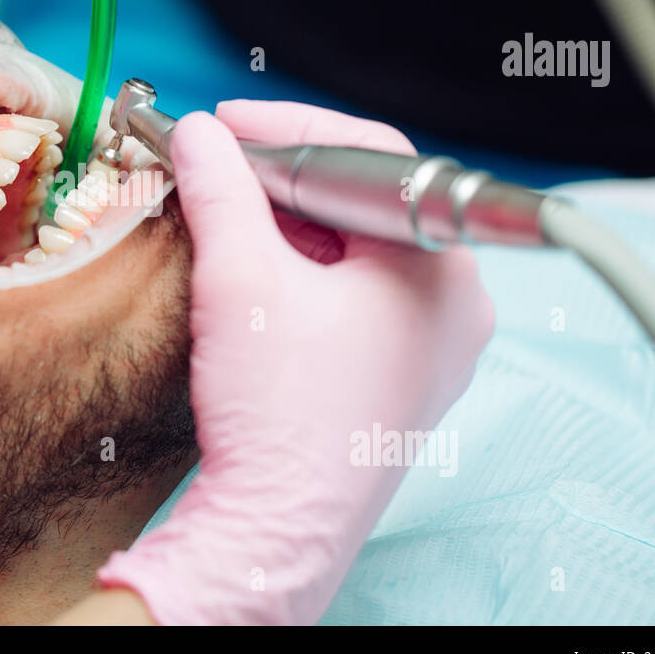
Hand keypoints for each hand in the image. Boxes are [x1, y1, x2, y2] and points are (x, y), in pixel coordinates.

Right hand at [96, 100, 495, 624]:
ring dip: (296, 225)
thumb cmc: (278, 416)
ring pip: (365, 248)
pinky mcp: (408, 375)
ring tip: (232, 220)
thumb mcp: (240, 279)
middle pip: (369, 200)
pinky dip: (314, 272)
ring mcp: (437, 344)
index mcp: (440, 266)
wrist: (278, 529)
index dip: (289, 128)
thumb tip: (197, 134)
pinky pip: (366, 295)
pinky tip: (263, 274)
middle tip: (223, 168)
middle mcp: (457, 302)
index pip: (369, 155)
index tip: (226, 124)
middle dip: (288, 180)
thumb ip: (220, 189)